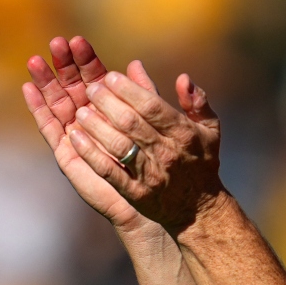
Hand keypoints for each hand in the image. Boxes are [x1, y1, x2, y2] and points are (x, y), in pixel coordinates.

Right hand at [21, 36, 160, 232]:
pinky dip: (38, 108)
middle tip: (57, 43)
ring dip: (46, 81)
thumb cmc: (158, 159)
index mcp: (113, 107)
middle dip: (65, 64)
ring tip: (36, 60)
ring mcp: (77, 133)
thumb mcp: (160, 123)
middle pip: (73, 85)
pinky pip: (50, 127)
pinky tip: (28, 89)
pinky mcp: (67, 152)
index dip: (87, 59)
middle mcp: (92, 117)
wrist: (155, 196)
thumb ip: (147, 95)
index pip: (96, 77)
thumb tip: (135, 63)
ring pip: (58, 102)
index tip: (79, 41)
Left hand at [67, 69, 224, 233]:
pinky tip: (76, 139)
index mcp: (184, 133)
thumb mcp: (209, 129)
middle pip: (131, 123)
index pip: (153, 106)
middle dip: (108, 102)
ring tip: (81, 111)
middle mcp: (167, 152)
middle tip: (91, 88)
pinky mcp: (135, 193)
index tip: (110, 76)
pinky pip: (109, 172)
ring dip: (96, 127)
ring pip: (118, 146)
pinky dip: (91, 155)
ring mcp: (150, 174)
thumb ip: (197, 102)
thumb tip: (183, 77)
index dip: (129, 90)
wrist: (198, 208)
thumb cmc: (201, 161)